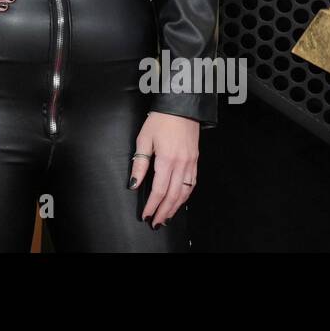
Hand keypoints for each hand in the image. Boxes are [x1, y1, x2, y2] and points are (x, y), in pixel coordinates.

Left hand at [128, 111, 199, 226]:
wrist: (181, 107)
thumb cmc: (160, 121)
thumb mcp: (144, 139)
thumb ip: (139, 163)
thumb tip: (134, 184)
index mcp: (167, 159)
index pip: (159, 190)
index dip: (152, 205)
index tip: (146, 214)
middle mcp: (181, 164)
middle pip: (173, 195)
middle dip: (164, 211)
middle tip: (156, 222)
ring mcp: (191, 163)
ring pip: (184, 192)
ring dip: (175, 207)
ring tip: (166, 217)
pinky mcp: (195, 161)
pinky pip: (192, 184)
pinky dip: (185, 196)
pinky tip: (179, 201)